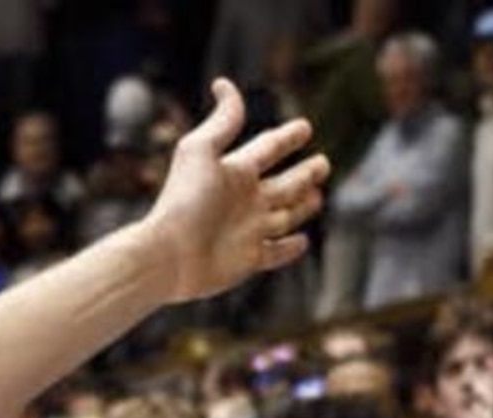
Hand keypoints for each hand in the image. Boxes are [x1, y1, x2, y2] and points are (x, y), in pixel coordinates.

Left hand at [135, 80, 327, 301]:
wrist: (169, 254)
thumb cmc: (183, 200)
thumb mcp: (202, 150)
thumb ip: (222, 120)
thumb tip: (223, 83)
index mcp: (236, 171)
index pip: (269, 148)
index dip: (288, 137)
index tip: (305, 127)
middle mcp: (245, 199)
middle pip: (285, 182)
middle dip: (305, 173)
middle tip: (324, 163)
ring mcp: (249, 231)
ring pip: (286, 215)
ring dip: (303, 205)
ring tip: (318, 196)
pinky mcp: (249, 260)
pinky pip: (276, 252)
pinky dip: (290, 247)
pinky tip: (303, 241)